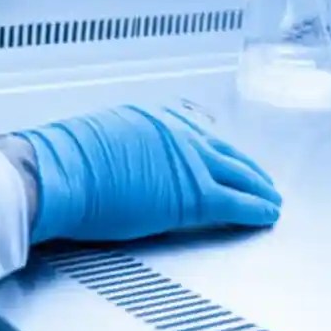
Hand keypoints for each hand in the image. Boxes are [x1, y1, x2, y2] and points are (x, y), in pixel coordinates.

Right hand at [14, 104, 280, 242]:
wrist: (59, 174)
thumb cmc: (61, 162)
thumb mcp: (94, 135)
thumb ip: (117, 142)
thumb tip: (112, 157)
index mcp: (150, 117)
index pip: (195, 128)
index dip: (214, 144)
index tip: (224, 151)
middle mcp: (176, 132)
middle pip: (223, 149)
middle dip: (245, 165)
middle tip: (260, 177)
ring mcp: (188, 161)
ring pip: (238, 174)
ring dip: (259, 187)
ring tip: (271, 198)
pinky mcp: (194, 194)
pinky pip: (237, 201)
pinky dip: (256, 208)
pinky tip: (267, 214)